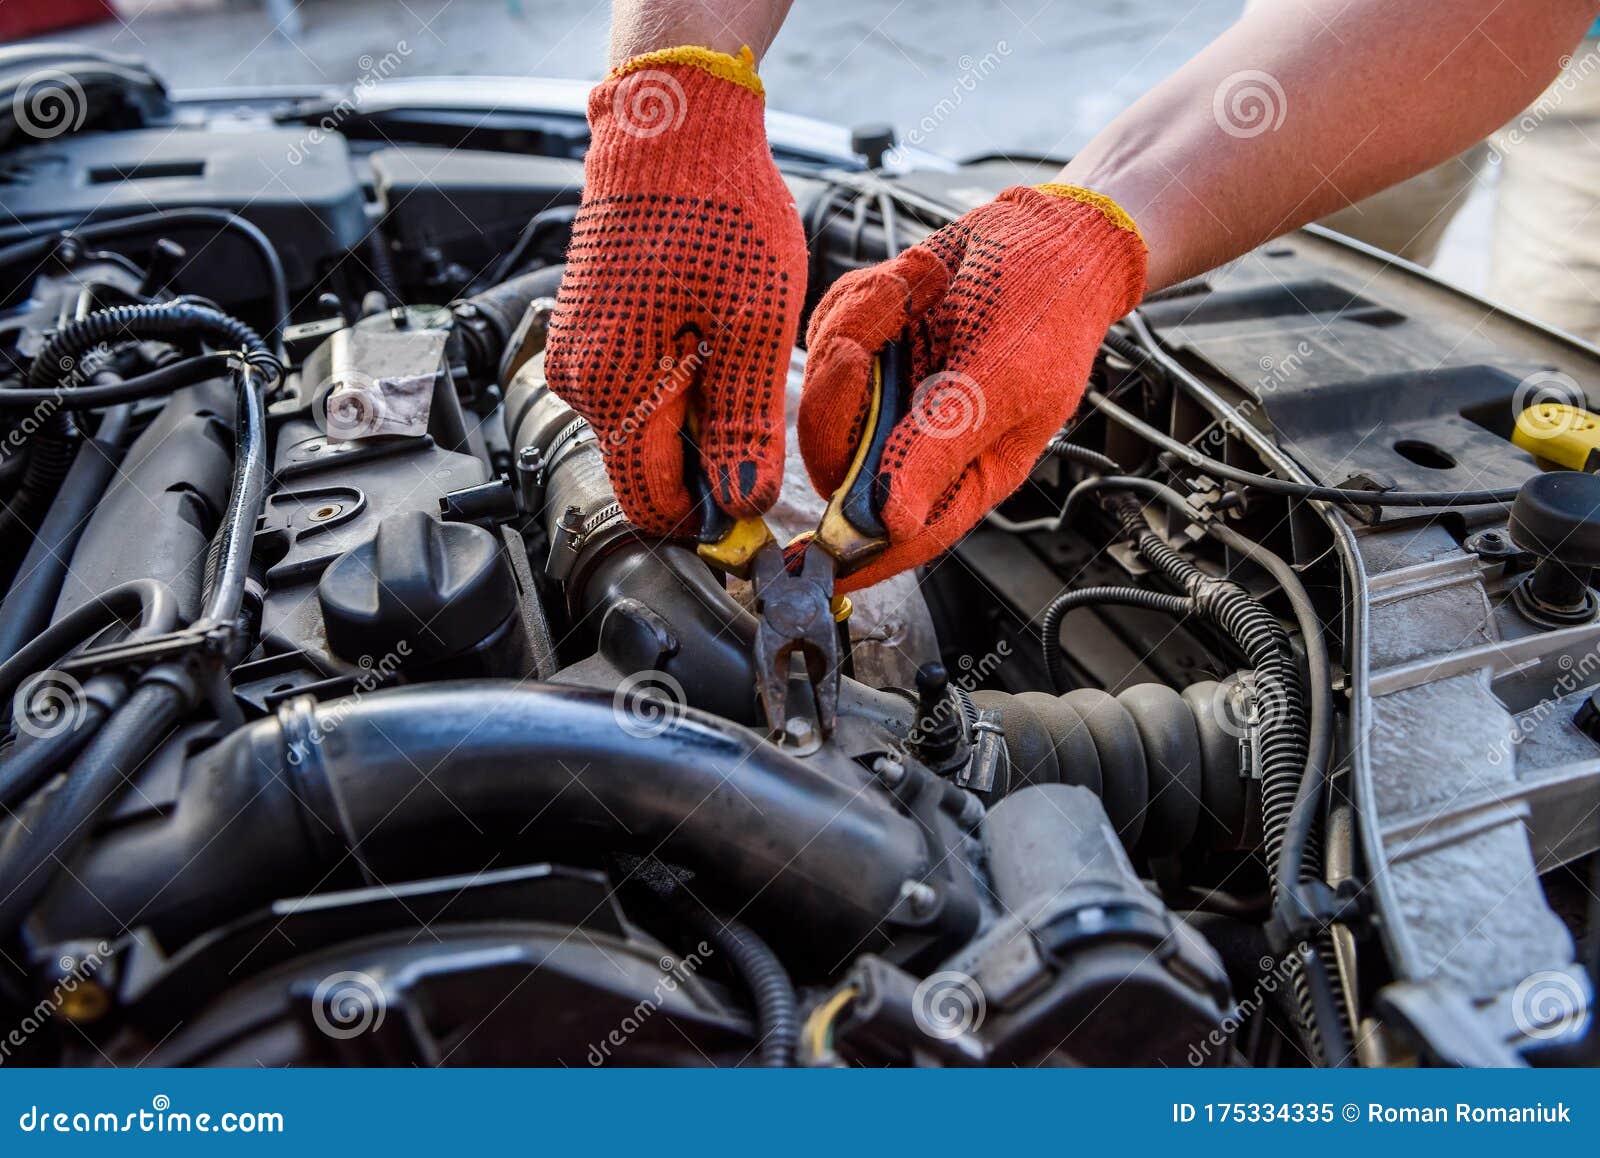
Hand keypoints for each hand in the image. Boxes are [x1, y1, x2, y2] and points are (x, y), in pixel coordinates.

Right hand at [545, 47, 805, 535]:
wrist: (672, 124)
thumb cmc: (716, 207)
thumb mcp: (755, 325)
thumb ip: (746, 424)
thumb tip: (743, 502)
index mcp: (614, 387)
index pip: (653, 500)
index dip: (708, 519)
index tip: (757, 511)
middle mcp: (579, 380)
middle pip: (647, 468)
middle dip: (707, 467)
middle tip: (766, 427)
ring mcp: (578, 352)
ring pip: (644, 429)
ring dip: (698, 424)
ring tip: (743, 366)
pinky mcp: (590, 329)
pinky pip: (635, 388)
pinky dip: (680, 387)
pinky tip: (717, 344)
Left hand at [798, 185, 1147, 590]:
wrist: (1046, 230)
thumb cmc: (1047, 310)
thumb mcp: (1001, 381)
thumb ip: (941, 450)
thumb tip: (893, 522)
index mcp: (966, 470)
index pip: (904, 532)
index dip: (856, 554)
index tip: (810, 565)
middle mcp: (920, 442)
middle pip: (843, 458)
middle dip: (839, 401)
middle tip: (855, 346)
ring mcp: (891, 394)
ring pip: (828, 390)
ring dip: (856, 330)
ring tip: (908, 288)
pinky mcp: (871, 348)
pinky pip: (831, 334)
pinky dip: (860, 302)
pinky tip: (909, 280)